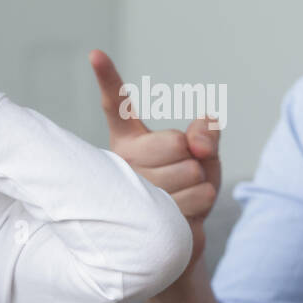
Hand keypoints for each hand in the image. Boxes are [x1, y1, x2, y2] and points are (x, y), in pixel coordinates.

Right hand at [90, 49, 220, 273]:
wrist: (175, 248)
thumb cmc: (187, 194)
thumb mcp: (204, 156)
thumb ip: (206, 135)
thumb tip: (199, 140)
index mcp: (130, 143)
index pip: (117, 107)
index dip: (108, 79)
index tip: (95, 54)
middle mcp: (121, 164)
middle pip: (178, 145)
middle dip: (195, 163)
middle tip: (181, 181)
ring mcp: (129, 194)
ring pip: (192, 176)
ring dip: (201, 191)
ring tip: (180, 204)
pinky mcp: (144, 221)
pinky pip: (196, 202)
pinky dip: (201, 210)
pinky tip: (180, 220)